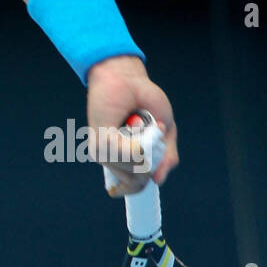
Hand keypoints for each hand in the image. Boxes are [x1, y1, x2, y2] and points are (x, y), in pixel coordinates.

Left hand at [86, 54, 179, 195]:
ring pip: (132, 168)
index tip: (150, 176)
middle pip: (137, 182)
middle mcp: (111, 158)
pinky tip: (136, 123)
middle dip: (152, 160)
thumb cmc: (145, 102)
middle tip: (152, 133)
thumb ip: (166, 157)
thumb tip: (158, 180)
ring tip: (140, 122)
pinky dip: (136, 140)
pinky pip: (123, 153)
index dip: (142, 185)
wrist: (129, 79)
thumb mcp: (165, 133)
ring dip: (146, 145)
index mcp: (124, 160)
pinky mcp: (100, 139)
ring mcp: (104, 151)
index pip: (131, 188)